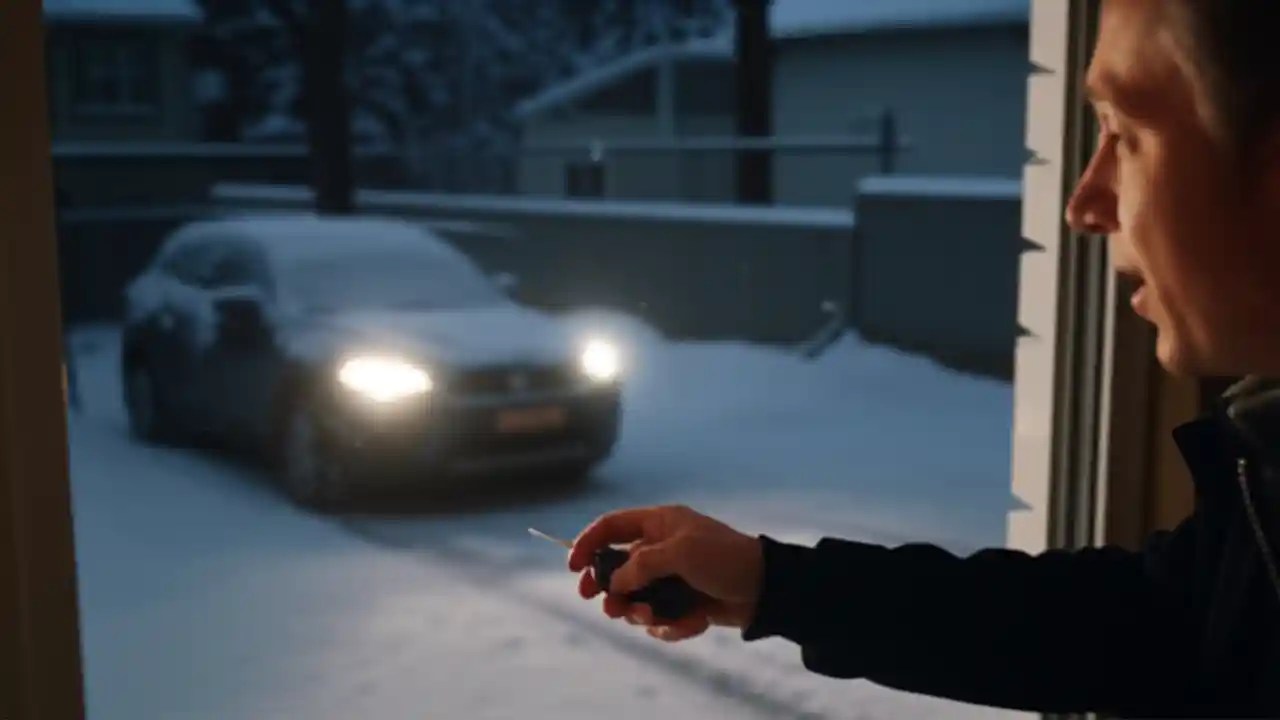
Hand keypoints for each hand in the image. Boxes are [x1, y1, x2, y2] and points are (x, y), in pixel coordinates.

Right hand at [569, 505, 763, 642]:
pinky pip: (661, 618)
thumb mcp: (680, 553)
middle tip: (605, 605)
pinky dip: (671, 626)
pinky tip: (691, 624)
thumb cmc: (724, 558)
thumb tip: (616, 583)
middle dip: (610, 589)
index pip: (612, 527)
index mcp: (659, 525)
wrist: (767, 589)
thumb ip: (641, 565)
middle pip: (617, 568)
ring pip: (637, 599)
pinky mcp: (684, 603)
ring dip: (641, 613)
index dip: (588, 543)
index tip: (573, 567)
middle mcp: (661, 549)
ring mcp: (672, 578)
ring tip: (653, 619)